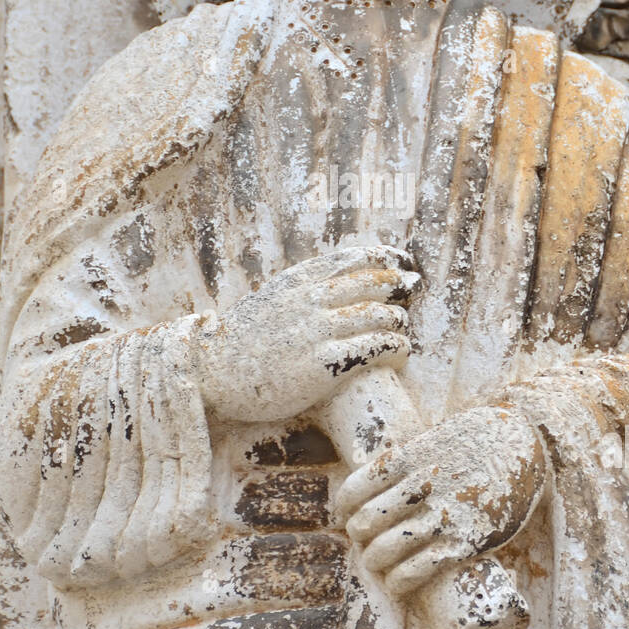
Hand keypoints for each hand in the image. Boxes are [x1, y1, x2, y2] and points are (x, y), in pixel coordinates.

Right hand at [192, 245, 419, 422]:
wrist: (214, 373)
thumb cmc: (243, 342)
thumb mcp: (272, 299)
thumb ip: (302, 289)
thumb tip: (335, 285)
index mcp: (299, 280)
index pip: (354, 257)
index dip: (385, 256)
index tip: (403, 259)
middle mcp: (311, 299)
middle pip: (374, 281)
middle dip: (401, 283)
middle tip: (415, 288)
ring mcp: (318, 330)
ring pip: (382, 315)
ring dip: (401, 321)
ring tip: (404, 331)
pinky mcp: (324, 363)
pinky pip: (375, 347)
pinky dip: (396, 347)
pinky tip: (400, 352)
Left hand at [337, 405, 545, 598]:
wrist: (531, 444)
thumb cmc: (481, 438)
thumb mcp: (438, 437)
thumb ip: (412, 459)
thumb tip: (381, 480)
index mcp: (411, 457)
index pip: (357, 488)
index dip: (344, 507)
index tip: (347, 515)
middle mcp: (423, 485)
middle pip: (367, 521)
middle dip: (359, 536)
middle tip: (364, 541)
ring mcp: (445, 514)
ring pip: (388, 548)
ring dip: (375, 561)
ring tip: (377, 564)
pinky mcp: (467, 539)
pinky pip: (422, 567)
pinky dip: (401, 580)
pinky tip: (397, 584)